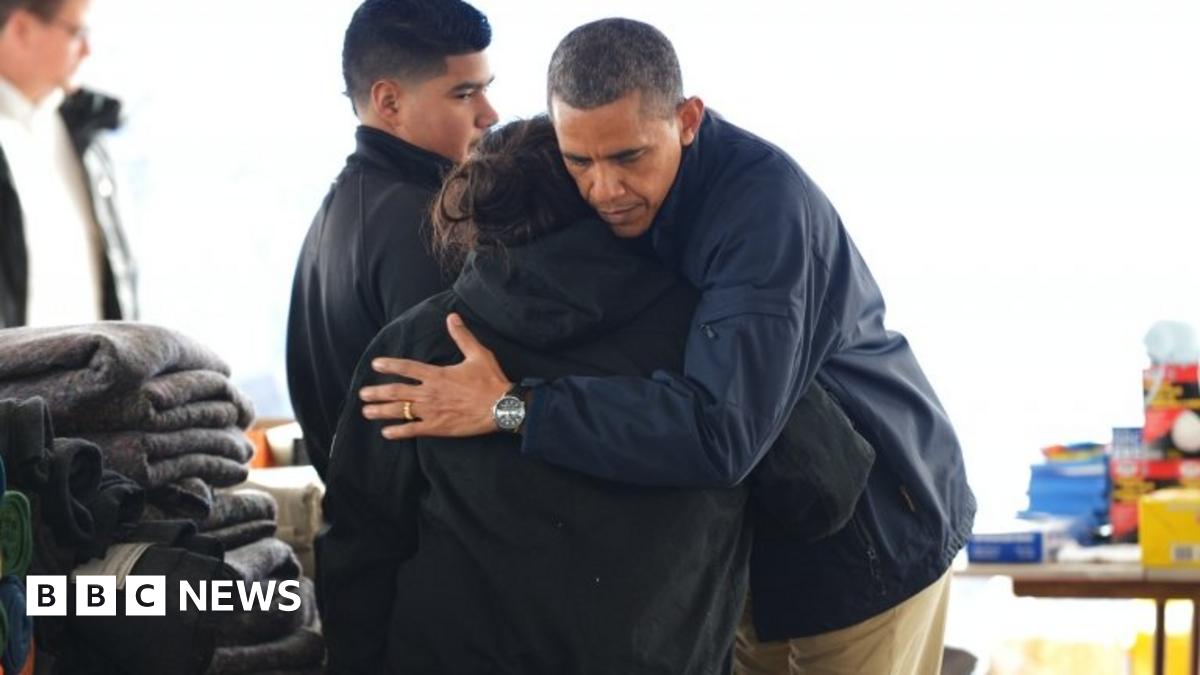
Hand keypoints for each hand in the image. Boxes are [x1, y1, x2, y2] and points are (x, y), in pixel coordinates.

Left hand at [360, 313, 511, 439]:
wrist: (501, 407)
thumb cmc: (490, 380)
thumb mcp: (478, 353)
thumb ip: (462, 336)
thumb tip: (453, 317)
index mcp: (436, 374)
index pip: (407, 368)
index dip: (390, 366)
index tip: (376, 365)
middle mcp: (429, 392)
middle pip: (396, 392)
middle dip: (377, 393)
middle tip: (362, 394)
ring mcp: (431, 411)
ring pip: (400, 411)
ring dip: (381, 411)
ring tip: (366, 412)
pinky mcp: (437, 427)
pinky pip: (412, 430)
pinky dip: (398, 432)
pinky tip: (386, 433)